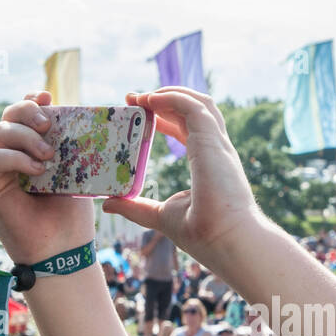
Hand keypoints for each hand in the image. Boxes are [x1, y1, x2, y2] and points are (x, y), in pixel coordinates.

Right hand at [0, 91, 95, 262]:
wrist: (63, 248)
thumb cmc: (72, 213)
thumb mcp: (75, 171)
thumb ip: (68, 143)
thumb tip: (69, 112)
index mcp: (32, 147)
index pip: (25, 113)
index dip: (33, 100)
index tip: (49, 98)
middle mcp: (12, 154)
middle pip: (9, 115)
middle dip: (28, 111)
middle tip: (49, 125)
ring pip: (0, 132)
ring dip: (25, 137)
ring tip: (49, 156)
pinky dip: (15, 158)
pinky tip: (36, 169)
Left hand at [100, 88, 259, 264]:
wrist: (226, 242)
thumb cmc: (205, 234)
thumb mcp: (160, 216)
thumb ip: (137, 208)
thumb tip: (109, 204)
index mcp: (209, 164)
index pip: (189, 130)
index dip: (165, 118)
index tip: (141, 113)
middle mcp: (216, 150)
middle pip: (195, 110)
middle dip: (165, 99)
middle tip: (133, 98)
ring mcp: (217, 145)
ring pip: (199, 102)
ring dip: (170, 92)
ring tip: (141, 95)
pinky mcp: (213, 142)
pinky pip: (193, 107)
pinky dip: (172, 97)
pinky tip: (149, 100)